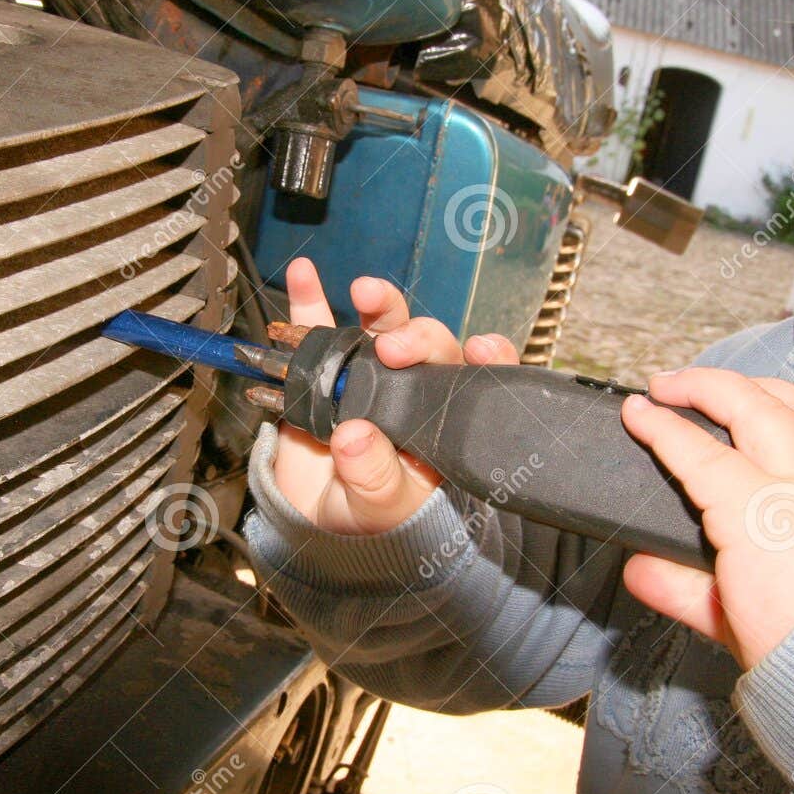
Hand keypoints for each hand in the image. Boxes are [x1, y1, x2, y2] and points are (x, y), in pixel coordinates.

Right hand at [272, 257, 519, 534]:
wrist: (314, 518)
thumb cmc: (365, 513)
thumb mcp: (378, 509)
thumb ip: (374, 479)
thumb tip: (355, 438)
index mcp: (444, 422)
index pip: (478, 380)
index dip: (489, 357)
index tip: (480, 348)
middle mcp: (414, 388)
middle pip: (428, 344)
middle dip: (416, 335)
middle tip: (394, 348)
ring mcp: (370, 372)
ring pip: (384, 324)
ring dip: (378, 303)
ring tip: (364, 293)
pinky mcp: (326, 367)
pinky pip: (319, 324)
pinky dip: (309, 297)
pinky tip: (304, 275)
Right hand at [618, 368, 793, 669]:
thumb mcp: (721, 620)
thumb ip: (674, 585)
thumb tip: (640, 568)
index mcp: (760, 511)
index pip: (696, 451)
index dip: (658, 427)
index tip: (634, 413)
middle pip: (749, 406)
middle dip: (702, 386)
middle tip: (667, 386)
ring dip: (755, 387)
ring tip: (725, 388)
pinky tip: (779, 418)